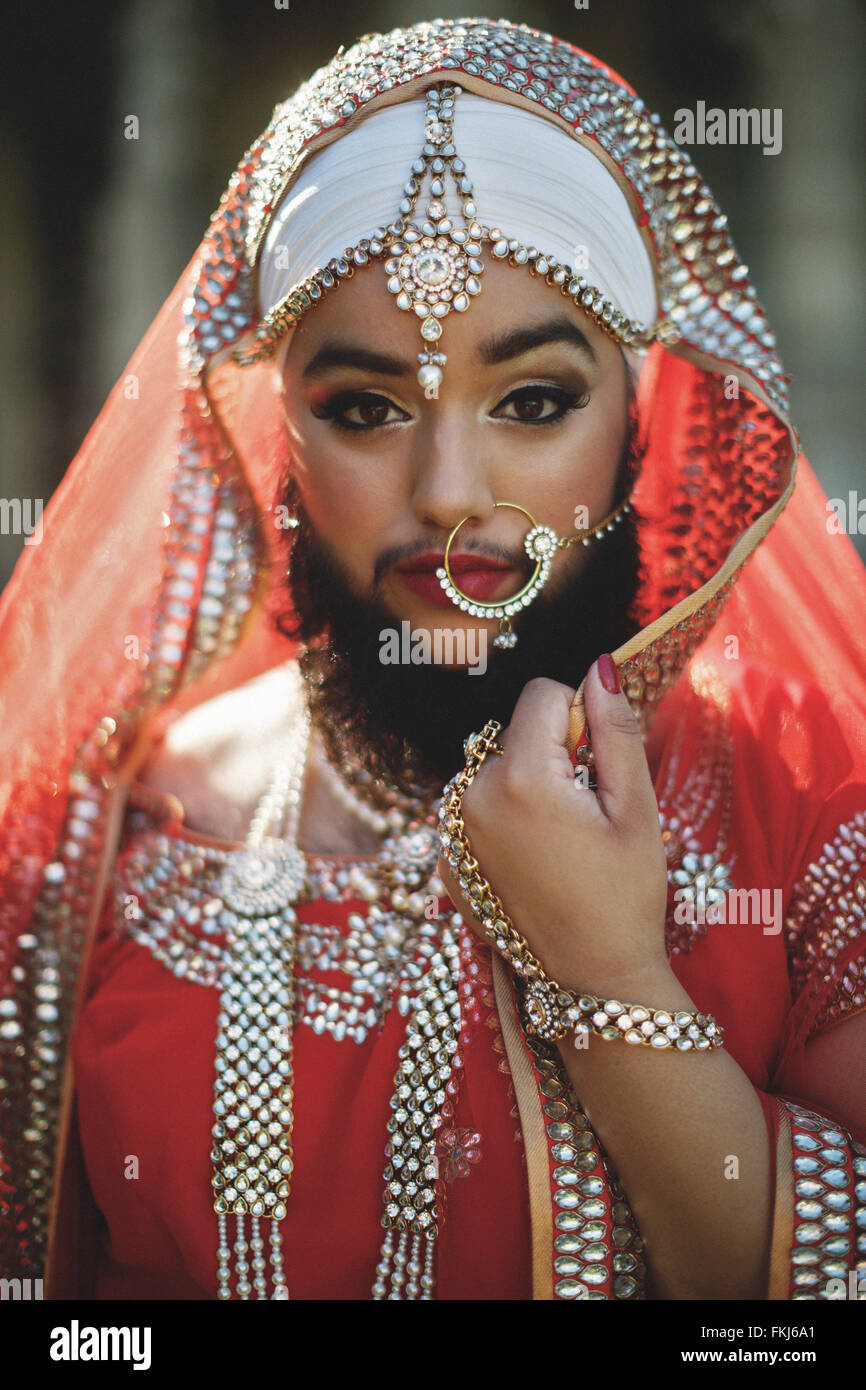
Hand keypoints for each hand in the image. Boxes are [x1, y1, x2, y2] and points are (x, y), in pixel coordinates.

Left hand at [437, 657, 670, 996]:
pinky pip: (475, 808)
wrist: (592, 980)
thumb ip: (615, 730)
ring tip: (558, 841)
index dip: (579, 720)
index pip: (541, 694)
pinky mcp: (446, 860)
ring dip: (525, 784)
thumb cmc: (626, 896)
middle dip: (551, 754)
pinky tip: (532, 860)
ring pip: (494, 769)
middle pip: (514, 733)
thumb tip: (600, 667)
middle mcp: (471, 798)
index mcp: (521, 779)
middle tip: (582, 814)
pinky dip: (502, 819)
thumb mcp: (635, 810)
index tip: (598, 768)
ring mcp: (451, 832)